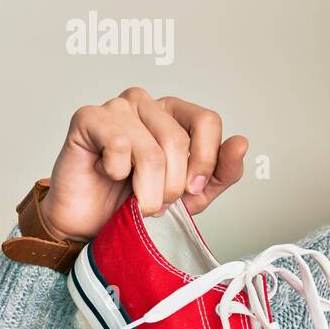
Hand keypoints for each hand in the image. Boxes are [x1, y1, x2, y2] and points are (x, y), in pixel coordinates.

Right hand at [38, 87, 247, 241]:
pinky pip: (118, 146)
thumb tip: (240, 142)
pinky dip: (116, 173)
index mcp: (176, 114)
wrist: (93, 225)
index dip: (204, 161)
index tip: (193, 189)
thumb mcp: (195, 194)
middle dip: (173, 184)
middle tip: (158, 201)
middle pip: (178, 140)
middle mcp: (148, 103)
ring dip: (147, 188)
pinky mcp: (88, 117)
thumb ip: (223, 170)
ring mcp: (117, 106)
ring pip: (150, 150)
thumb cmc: (140, 201)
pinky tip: (108, 174)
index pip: (208, 121)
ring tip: (136, 197)